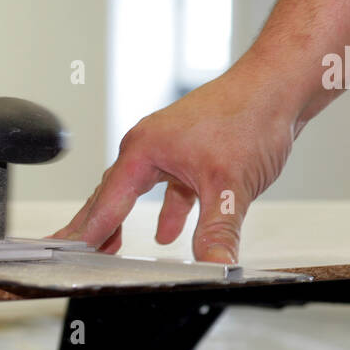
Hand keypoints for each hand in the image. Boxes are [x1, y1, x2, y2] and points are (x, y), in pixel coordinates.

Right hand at [57, 62, 298, 261]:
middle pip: (112, 194)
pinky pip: (167, 187)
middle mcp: (150, 146)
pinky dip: (166, 211)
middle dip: (93, 225)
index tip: (70, 252)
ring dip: (124, 218)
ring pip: (138, 190)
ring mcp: (171, 148)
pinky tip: (168, 233)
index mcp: (144, 150)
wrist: (280, 85)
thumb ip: (217, 231)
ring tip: (110, 245)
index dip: (88, 231)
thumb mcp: (230, 187)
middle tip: (71, 250)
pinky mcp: (192, 152)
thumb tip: (213, 265)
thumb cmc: (250, 115)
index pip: (107, 202)